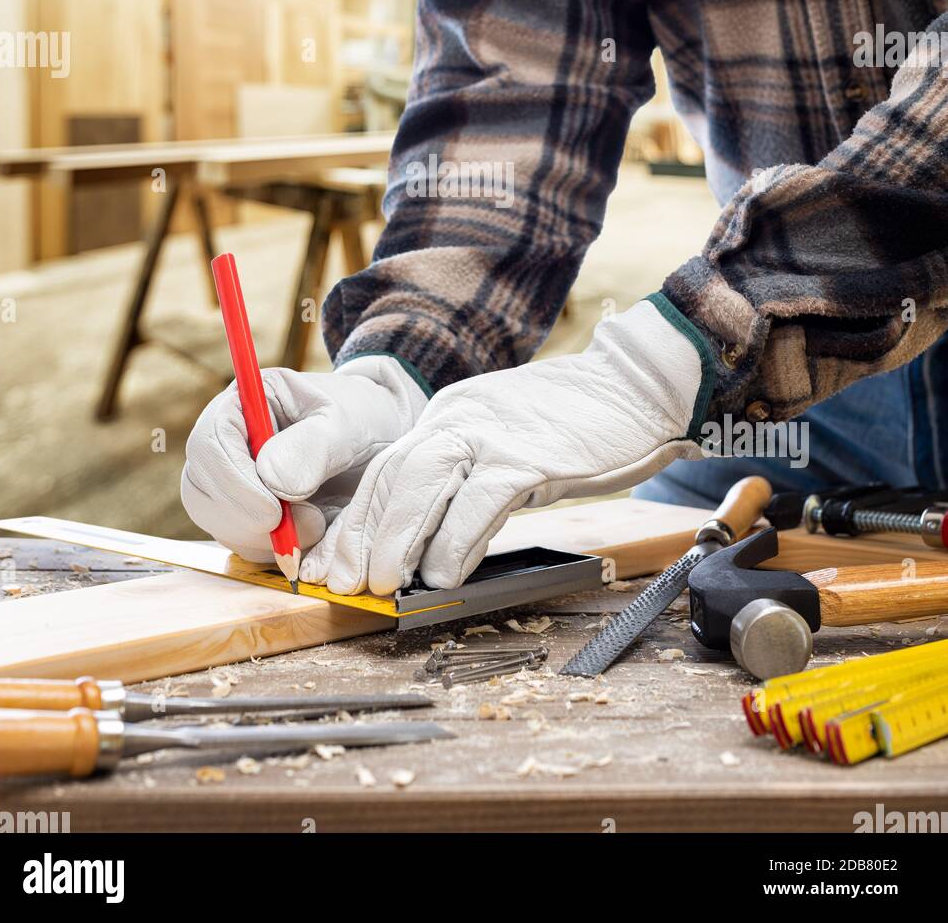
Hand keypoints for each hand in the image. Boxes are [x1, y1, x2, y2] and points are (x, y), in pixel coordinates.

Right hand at [181, 356, 427, 564]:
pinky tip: (313, 536)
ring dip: (266, 540)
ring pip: (221, 524)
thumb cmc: (361, 418)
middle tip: (308, 525)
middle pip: (202, 491)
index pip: (210, 444)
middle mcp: (227, 444)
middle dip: (249, 520)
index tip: (272, 511)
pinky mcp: (247, 517)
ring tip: (320, 524)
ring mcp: (232, 483)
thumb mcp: (349, 421)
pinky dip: (276, 551)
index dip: (232, 483)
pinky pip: (245, 545)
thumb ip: (314, 444)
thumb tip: (271, 479)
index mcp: (244, 404)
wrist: (382, 440)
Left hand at [305, 297, 712, 594]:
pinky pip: (479, 501)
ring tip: (384, 584)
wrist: (636, 387)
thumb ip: (468, 492)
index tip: (334, 563)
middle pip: (392, 474)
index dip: (357, 520)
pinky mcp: (529, 453)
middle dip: (361, 533)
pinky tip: (445, 576)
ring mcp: (492, 432)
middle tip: (344, 583)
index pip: (386, 469)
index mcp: (449, 415)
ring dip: (395, 538)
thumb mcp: (505, 451)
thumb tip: (434, 557)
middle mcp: (459, 416)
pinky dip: (456, 542)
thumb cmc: (575, 427)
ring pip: (421, 482)